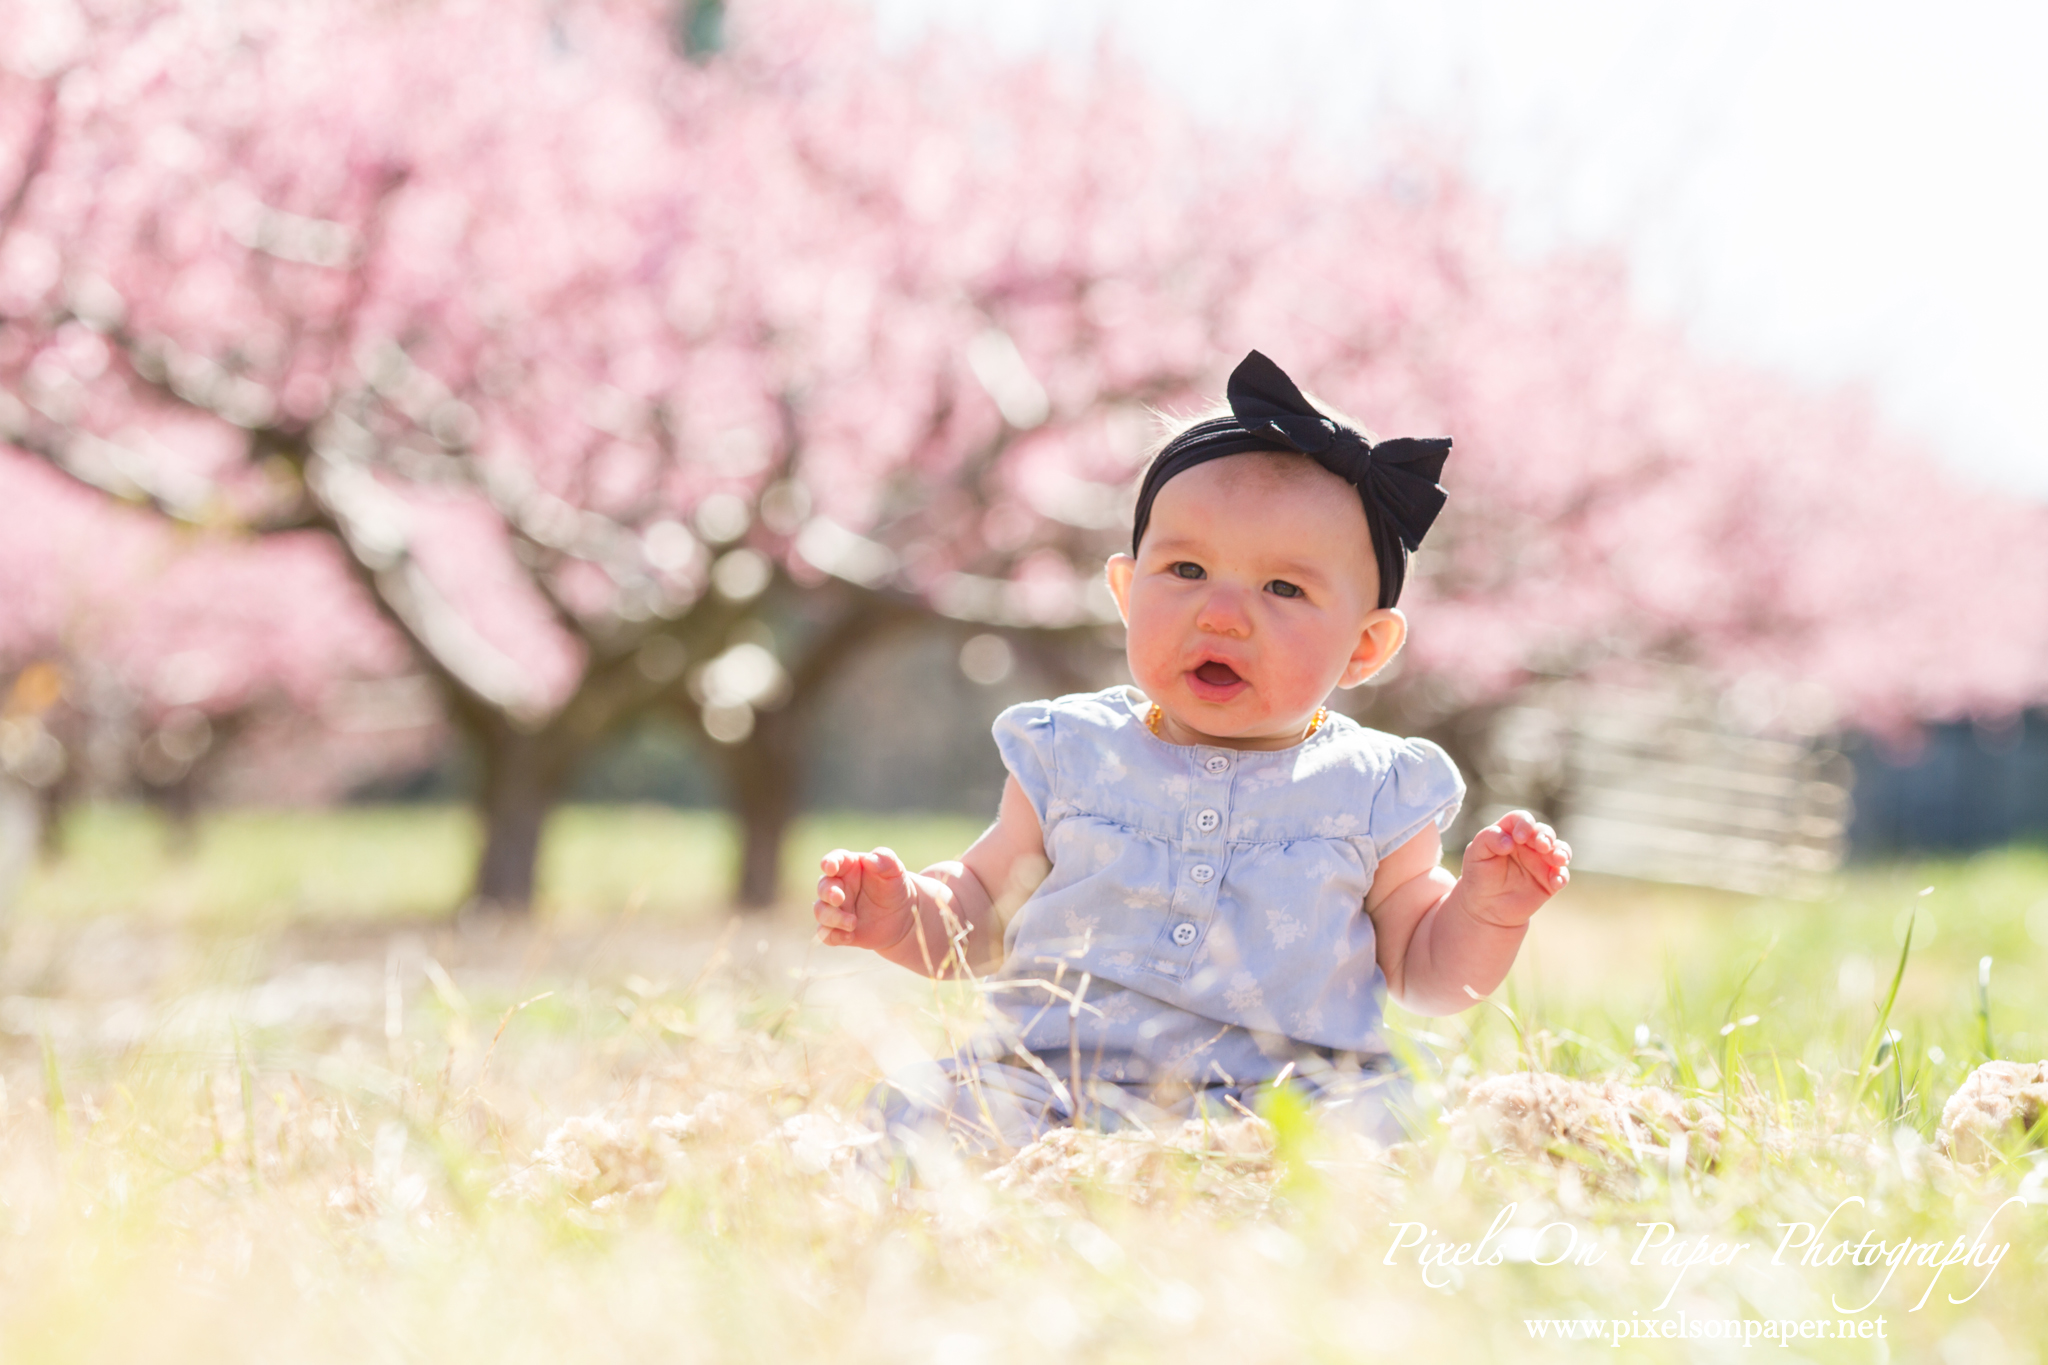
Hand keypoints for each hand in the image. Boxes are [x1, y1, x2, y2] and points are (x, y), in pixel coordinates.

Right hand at [813, 847, 916, 949]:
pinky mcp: (838, 929)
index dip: (829, 862)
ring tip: (853, 923)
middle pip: (823, 887)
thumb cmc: (895, 886)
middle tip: (839, 898)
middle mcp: (838, 886)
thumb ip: (885, 860)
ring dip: (832, 917)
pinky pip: (826, 934)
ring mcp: (836, 908)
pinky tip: (849, 937)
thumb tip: (869, 859)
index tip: (830, 867)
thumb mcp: (895, 871)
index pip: (834, 860)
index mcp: (848, 867)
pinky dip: (833, 936)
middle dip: (828, 893)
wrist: (902, 916)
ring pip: (821, 911)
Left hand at [1458, 811, 1569, 928]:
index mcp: (1510, 833)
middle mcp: (1528, 845)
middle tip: (1542, 846)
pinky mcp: (1549, 881)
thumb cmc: (1478, 876)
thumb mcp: (1475, 855)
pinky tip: (1556, 882)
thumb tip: (1509, 841)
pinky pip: (1561, 875)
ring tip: (1559, 860)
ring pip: (1559, 850)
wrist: (1484, 908)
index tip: (1519, 837)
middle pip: (1544, 832)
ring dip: (1562, 852)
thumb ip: (1488, 839)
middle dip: (1545, 836)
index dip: (1524, 824)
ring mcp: (1541, 862)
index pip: (1521, 820)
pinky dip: (1562, 876)